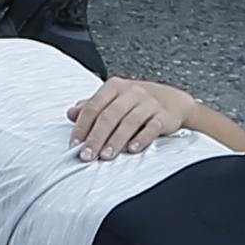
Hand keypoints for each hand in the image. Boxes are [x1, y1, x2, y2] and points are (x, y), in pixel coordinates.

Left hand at [63, 75, 223, 160]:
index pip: (93, 107)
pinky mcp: (163, 116)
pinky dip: (141, 139)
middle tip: (86, 155)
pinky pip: (151, 127)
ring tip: (105, 156)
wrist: (173, 100)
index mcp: (114, 87)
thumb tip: (70, 114)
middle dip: (95, 137)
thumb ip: (92, 106)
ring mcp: (148, 103)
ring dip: (115, 141)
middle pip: (109, 116)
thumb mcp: (113, 99)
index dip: (82, 127)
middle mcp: (131, 92)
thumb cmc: (136, 102)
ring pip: (129, 122)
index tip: (74, 144)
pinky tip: (132, 150)